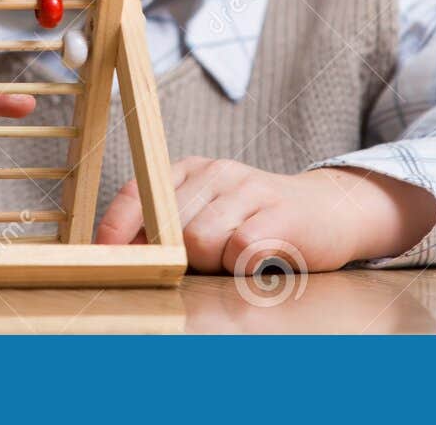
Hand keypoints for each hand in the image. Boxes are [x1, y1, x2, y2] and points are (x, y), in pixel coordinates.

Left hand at [95, 157, 435, 273]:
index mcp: (191, 170)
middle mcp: (218, 172)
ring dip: (215, 263)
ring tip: (236, 259)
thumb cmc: (260, 221)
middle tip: (212, 263)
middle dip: (183, 258)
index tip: (105, 255)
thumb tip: (120, 254)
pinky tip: (260, 258)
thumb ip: (169, 229)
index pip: (139, 191)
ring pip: (202, 239)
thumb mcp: (209, 214)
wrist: (331, 210)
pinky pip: (240, 249)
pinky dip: (244, 265)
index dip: (117, 226)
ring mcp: (250, 188)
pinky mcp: (279, 212)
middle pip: (173, 228)